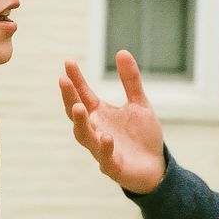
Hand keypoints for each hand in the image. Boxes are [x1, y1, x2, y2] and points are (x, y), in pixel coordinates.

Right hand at [59, 50, 165, 193]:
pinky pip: (105, 158)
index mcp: (100, 114)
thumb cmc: (142, 136)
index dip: (75, 79)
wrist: (155, 166)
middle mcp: (96, 130)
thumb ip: (130, 80)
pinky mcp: (113, 166)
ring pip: (84, 136)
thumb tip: (121, 51)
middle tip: (63, 80)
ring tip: (79, 107)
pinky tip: (107, 137)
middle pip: (76, 113)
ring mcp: (101, 149)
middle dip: (69, 97)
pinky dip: (105, 148)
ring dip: (80, 122)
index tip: (68, 61)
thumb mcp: (139, 103)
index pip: (83, 94)